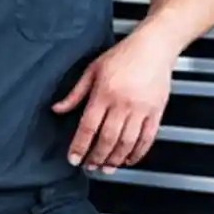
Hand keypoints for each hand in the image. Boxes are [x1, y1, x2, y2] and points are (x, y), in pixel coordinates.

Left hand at [51, 30, 179, 172]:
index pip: (88, 126)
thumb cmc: (124, 54)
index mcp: (104, 92)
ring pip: (127, 143)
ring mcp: (141, 109)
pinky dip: (138, 153)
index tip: (74, 158)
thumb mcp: (93, 69)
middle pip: (107, 139)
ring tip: (107, 167)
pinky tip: (129, 159)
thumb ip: (75, 93)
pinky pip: (147, 139)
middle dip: (96, 157)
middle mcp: (123, 103)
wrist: (154, 46)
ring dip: (115, 159)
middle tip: (90, 166)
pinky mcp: (156, 112)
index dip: (79, 146)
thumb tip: (57, 108)